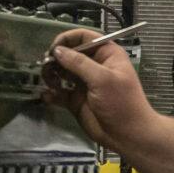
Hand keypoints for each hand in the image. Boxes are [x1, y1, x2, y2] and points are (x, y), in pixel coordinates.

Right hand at [43, 28, 155, 150]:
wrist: (127, 135)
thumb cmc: (121, 102)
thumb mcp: (102, 79)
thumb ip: (78, 63)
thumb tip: (57, 51)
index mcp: (106, 54)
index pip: (84, 37)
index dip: (68, 39)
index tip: (53, 48)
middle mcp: (93, 66)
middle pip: (69, 54)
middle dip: (56, 58)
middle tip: (46, 67)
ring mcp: (84, 83)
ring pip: (61, 72)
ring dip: (51, 75)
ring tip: (48, 82)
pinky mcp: (75, 100)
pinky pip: (59, 92)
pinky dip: (51, 93)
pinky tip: (47, 95)